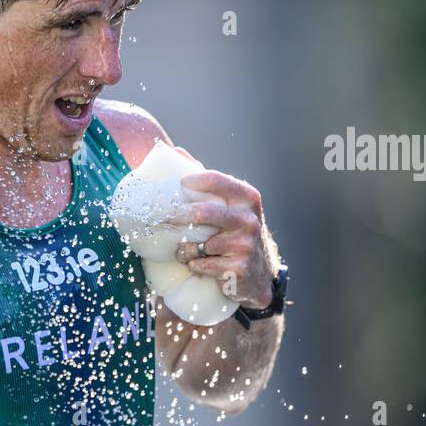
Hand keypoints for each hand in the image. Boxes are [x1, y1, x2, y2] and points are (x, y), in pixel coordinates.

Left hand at [166, 148, 274, 308]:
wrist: (260, 273)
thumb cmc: (236, 231)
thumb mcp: (231, 205)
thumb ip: (207, 181)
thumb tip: (177, 151)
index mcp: (246, 198)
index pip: (218, 181)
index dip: (195, 180)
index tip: (179, 184)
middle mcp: (248, 220)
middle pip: (206, 213)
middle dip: (180, 216)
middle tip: (165, 218)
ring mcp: (245, 245)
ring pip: (200, 244)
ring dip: (185, 249)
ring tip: (183, 251)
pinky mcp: (238, 269)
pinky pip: (203, 264)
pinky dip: (194, 265)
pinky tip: (198, 265)